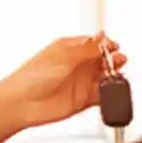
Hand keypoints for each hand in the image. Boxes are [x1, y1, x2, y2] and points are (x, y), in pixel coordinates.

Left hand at [0, 32, 128, 128]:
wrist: (23, 103)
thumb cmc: (33, 76)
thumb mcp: (65, 55)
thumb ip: (88, 49)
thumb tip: (104, 39)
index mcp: (70, 49)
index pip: (94, 43)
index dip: (106, 44)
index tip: (114, 46)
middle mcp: (76, 65)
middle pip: (103, 60)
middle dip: (113, 60)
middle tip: (117, 61)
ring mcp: (80, 83)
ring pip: (105, 78)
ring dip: (114, 77)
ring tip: (117, 77)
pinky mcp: (83, 100)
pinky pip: (103, 97)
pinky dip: (110, 95)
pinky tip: (112, 93)